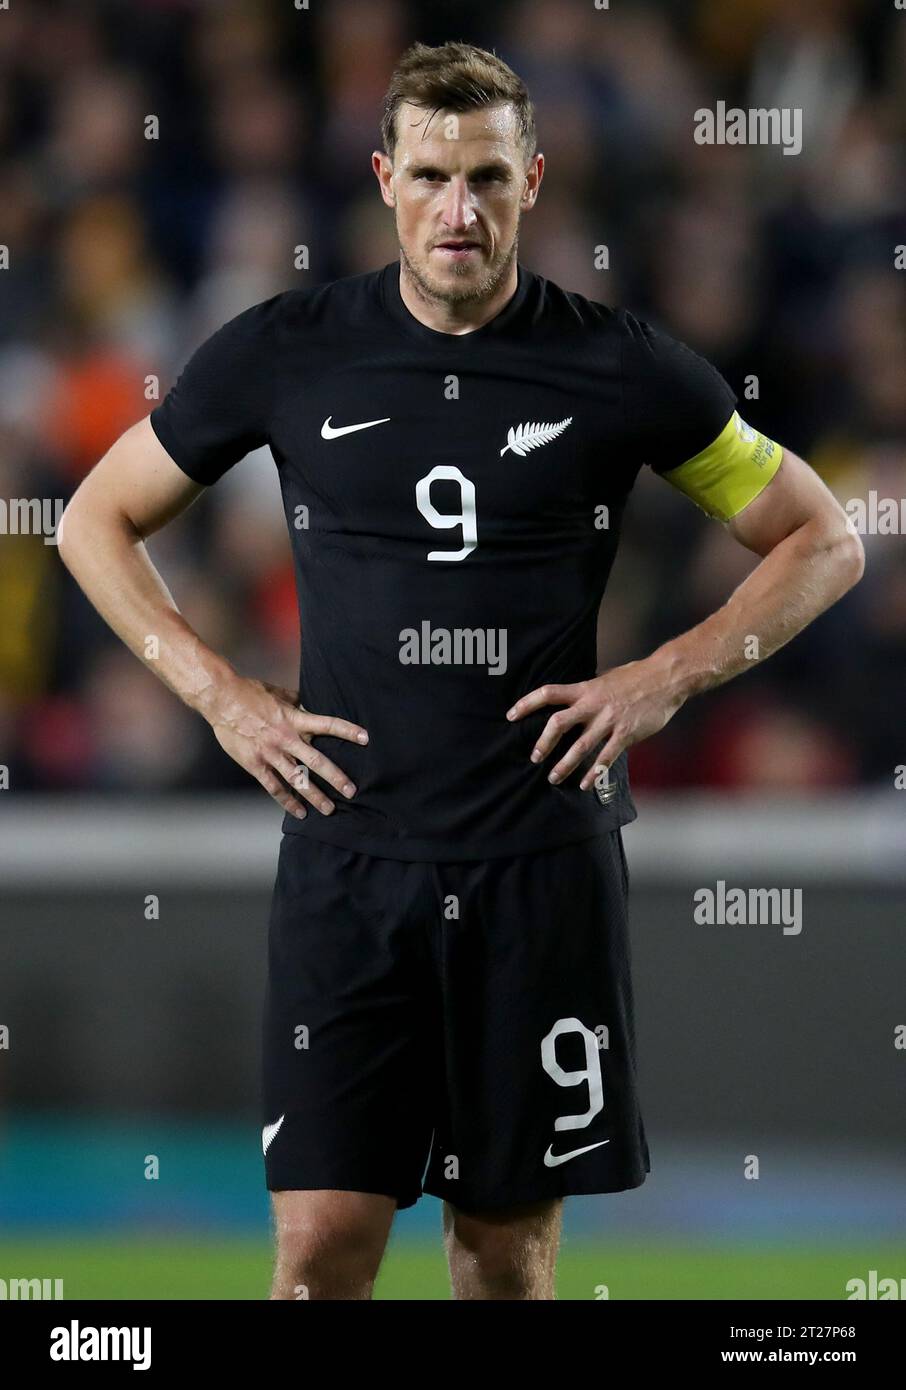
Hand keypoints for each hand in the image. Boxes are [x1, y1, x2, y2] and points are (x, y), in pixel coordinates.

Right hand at [208, 676, 367, 818]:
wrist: (222, 699)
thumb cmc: (250, 692)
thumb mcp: (279, 693)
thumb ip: (296, 701)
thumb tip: (309, 702)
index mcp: (294, 719)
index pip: (327, 724)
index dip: (347, 731)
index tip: (365, 739)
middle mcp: (286, 738)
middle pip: (316, 761)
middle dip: (336, 777)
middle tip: (351, 791)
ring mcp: (271, 753)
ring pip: (297, 779)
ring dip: (315, 796)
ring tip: (329, 809)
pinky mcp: (255, 764)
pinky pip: (274, 787)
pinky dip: (287, 800)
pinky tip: (298, 812)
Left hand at [506, 658, 684, 789]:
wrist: (666, 678)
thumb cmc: (636, 677)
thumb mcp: (606, 680)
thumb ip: (589, 693)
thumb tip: (574, 702)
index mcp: (585, 689)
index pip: (548, 693)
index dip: (526, 703)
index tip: (510, 715)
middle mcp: (593, 705)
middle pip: (558, 724)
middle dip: (543, 743)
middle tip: (534, 758)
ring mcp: (609, 720)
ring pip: (580, 747)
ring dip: (564, 765)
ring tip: (553, 778)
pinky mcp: (626, 734)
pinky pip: (605, 758)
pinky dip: (593, 773)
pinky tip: (584, 785)